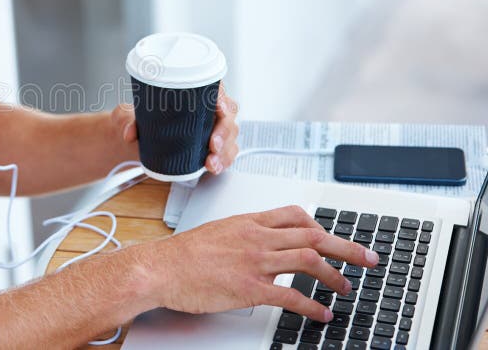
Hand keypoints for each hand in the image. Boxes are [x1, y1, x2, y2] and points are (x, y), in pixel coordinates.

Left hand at [111, 82, 238, 173]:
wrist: (136, 139)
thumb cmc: (140, 119)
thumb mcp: (128, 115)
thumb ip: (127, 119)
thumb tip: (129, 132)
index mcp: (193, 93)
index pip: (215, 90)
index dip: (222, 97)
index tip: (219, 107)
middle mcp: (207, 110)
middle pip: (228, 116)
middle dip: (225, 131)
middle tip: (213, 143)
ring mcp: (212, 130)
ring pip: (230, 138)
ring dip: (225, 151)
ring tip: (211, 162)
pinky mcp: (211, 149)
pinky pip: (225, 154)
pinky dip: (222, 162)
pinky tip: (214, 167)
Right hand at [148, 205, 378, 320]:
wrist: (160, 268)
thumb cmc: (183, 253)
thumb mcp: (218, 231)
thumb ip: (244, 234)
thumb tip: (261, 241)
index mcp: (249, 222)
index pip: (296, 215)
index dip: (322, 225)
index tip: (335, 236)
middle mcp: (257, 237)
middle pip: (314, 234)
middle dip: (347, 247)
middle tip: (368, 258)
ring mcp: (255, 262)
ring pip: (309, 260)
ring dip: (335, 276)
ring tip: (346, 288)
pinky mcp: (250, 288)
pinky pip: (292, 295)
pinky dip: (313, 306)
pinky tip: (322, 314)